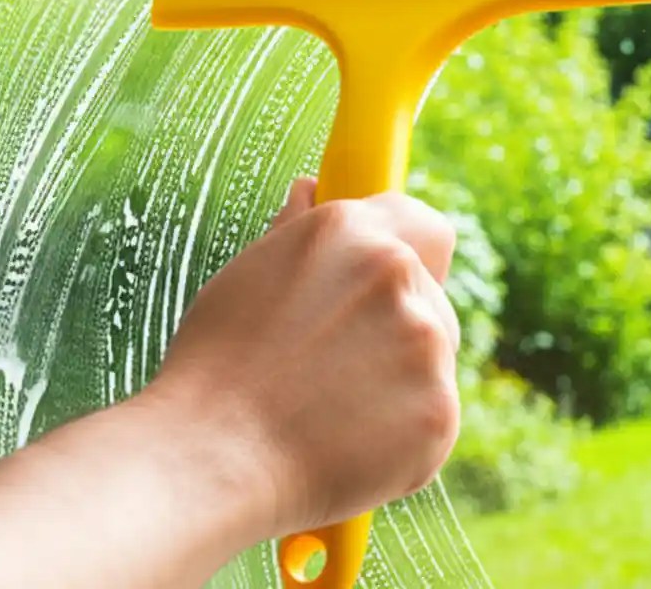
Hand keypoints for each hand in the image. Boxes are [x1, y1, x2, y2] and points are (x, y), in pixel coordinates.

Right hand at [146, 177, 461, 537]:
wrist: (211, 462)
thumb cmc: (215, 371)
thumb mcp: (246, 279)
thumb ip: (297, 233)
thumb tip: (312, 189)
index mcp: (349, 232)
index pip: (424, 226)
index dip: (412, 256)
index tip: (394, 284)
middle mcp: (397, 275)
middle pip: (433, 300)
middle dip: (399, 329)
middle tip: (336, 369)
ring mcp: (426, 343)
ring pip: (435, 360)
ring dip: (401, 380)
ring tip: (331, 411)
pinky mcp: (440, 409)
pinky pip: (433, 415)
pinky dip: (403, 433)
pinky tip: (347, 443)